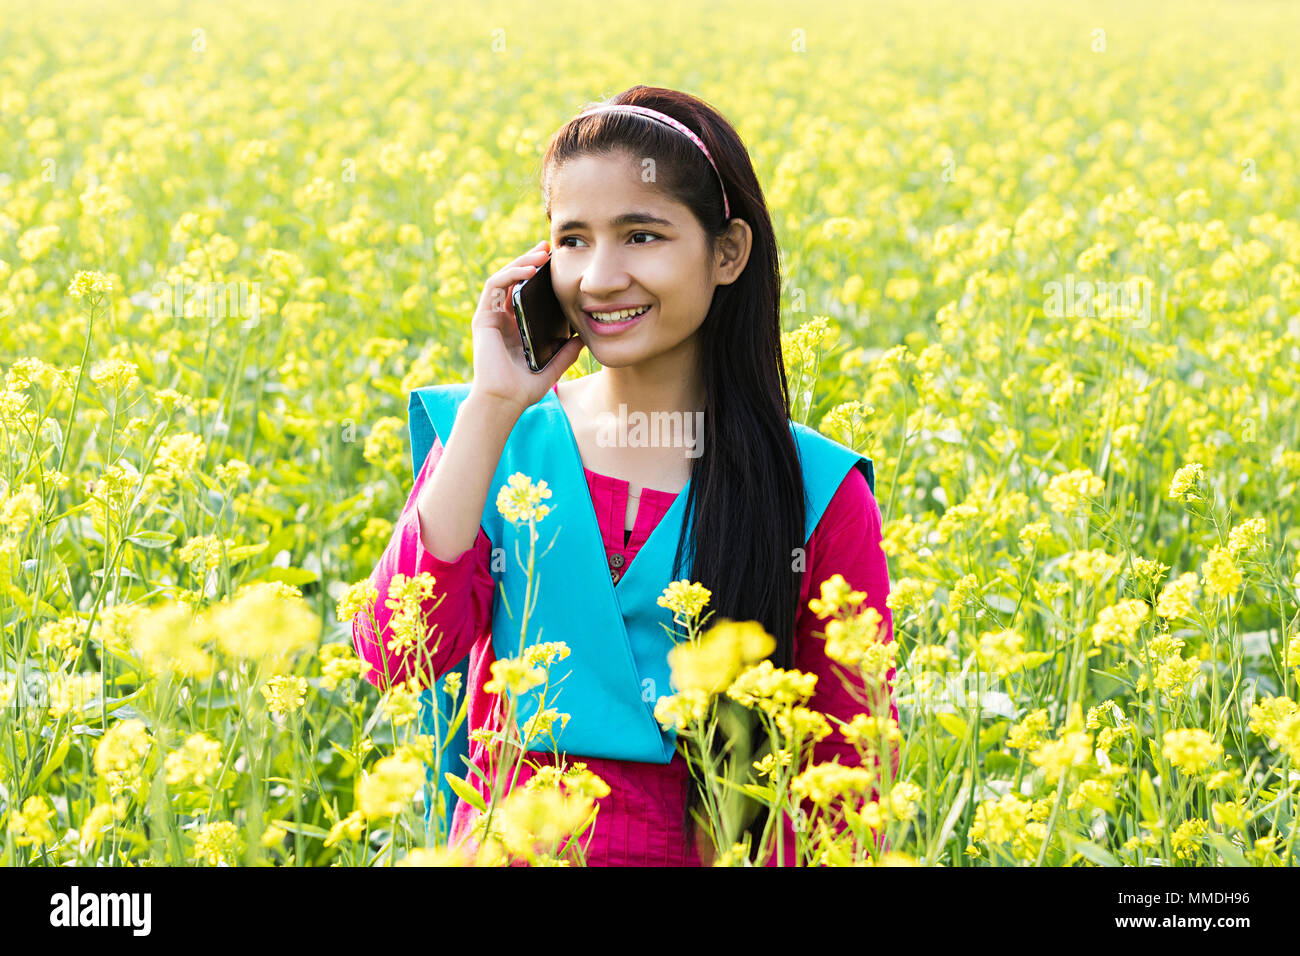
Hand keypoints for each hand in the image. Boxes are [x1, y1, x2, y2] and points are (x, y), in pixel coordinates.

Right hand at [468, 239, 584, 415]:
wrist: (504, 401)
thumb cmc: (523, 389)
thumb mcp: (552, 368)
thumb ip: (565, 354)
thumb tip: (583, 339)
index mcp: (515, 326)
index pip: (525, 291)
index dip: (538, 274)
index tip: (555, 262)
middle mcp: (501, 317)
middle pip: (514, 280)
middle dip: (530, 260)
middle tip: (548, 247)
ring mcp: (490, 316)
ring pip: (504, 277)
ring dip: (521, 262)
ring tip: (541, 254)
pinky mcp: (483, 318)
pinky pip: (494, 287)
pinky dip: (511, 274)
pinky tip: (529, 271)